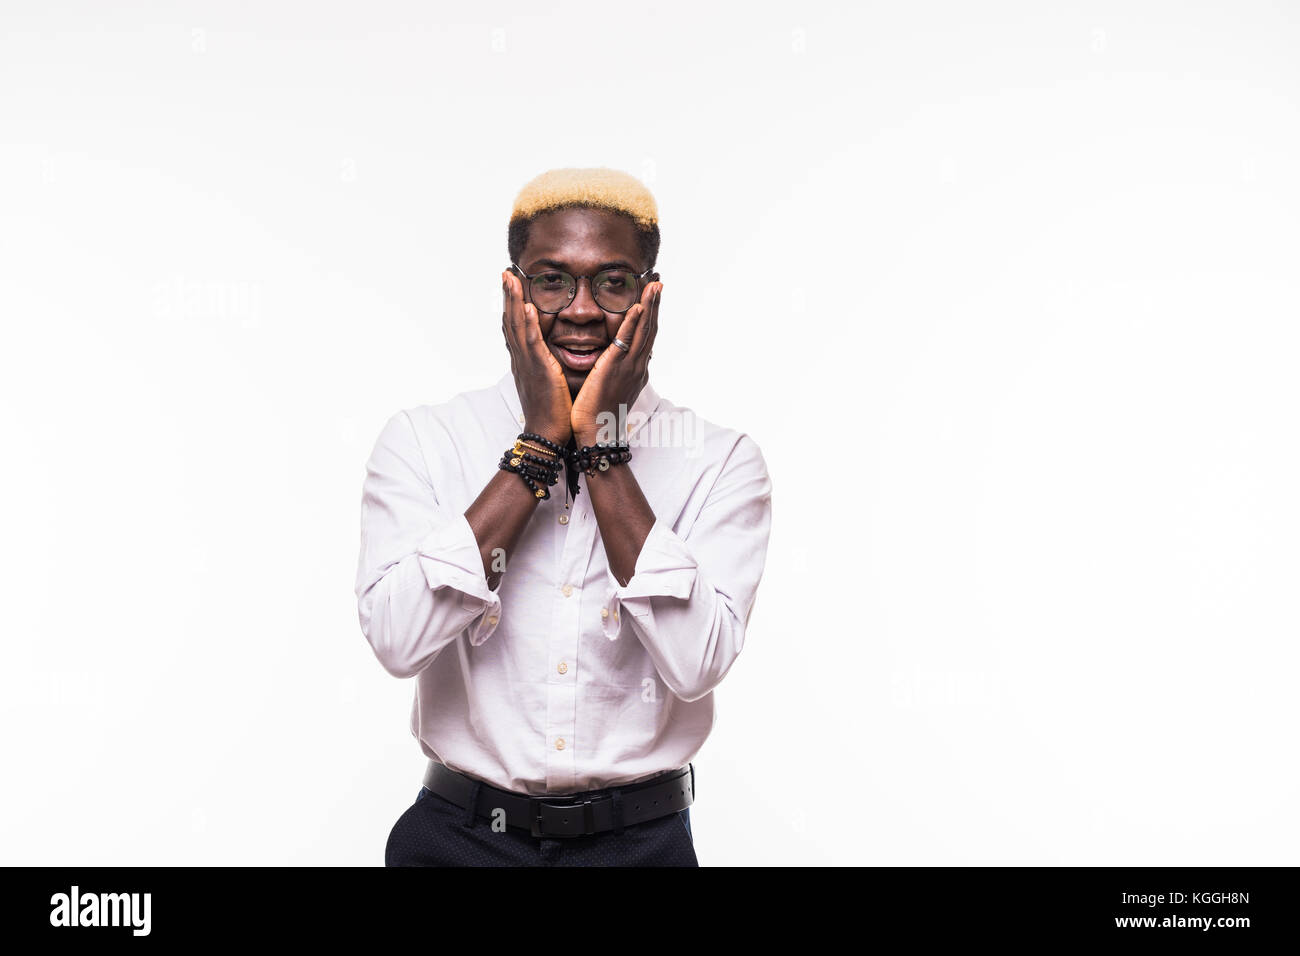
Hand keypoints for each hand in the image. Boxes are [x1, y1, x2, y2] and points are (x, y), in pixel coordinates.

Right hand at [502, 270, 571, 444]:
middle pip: (510, 321)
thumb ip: (545, 366)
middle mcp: (522, 359)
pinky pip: (532, 343)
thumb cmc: (551, 412)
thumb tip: (548, 358)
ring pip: (516, 326)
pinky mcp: (539, 370)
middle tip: (506, 273)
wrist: (547, 433)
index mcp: (525, 361)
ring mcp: (528, 363)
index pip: (515, 328)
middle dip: (508, 296)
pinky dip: (527, 324)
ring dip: (513, 301)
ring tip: (510, 279)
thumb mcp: (547, 383)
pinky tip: (526, 307)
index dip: (511, 306)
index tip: (510, 286)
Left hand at [571, 279, 661, 443]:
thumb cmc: (599, 417)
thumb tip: (612, 364)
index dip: (651, 315)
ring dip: (650, 306)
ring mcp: (629, 367)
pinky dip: (635, 323)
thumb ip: (614, 373)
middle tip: (659, 281)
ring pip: (644, 331)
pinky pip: (627, 341)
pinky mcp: (615, 369)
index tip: (653, 296)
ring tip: (655, 284)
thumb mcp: (611, 390)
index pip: (646, 337)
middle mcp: (637, 366)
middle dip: (655, 304)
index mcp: (636, 370)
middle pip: (651, 329)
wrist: (597, 435)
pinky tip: (638, 307)